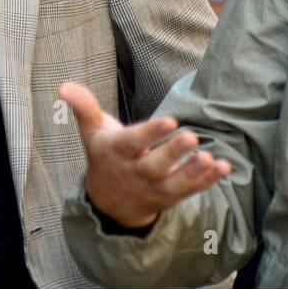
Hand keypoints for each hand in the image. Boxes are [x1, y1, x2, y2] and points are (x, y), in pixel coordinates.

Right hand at [58, 82, 231, 229]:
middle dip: (174, 153)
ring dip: (194, 172)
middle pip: (155, 166)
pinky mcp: (171, 196)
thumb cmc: (106, 155)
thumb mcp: (92, 131)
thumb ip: (83, 106)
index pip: (134, 143)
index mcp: (118, 152)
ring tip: (210, 158)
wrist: (110, 203)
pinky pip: (191, 191)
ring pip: (175, 183)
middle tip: (193, 137)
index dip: (151, 133)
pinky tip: (224, 167)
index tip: (169, 120)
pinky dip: (208, 181)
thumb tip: (63, 85)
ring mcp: (155, 187)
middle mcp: (136, 172)